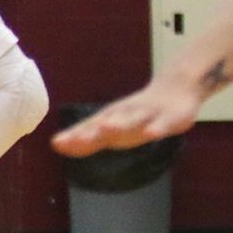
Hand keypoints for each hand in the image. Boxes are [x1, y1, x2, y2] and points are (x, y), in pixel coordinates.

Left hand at [51, 79, 201, 156]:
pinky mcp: (170, 117)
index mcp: (110, 119)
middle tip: (74, 139)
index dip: (74, 137)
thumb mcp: (111, 125)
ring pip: (132, 121)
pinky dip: (157, 128)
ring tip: (106, 128)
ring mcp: (147, 115)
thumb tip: (55, 144)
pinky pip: (163, 124)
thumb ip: (87, 137)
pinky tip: (151, 134)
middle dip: (91, 133)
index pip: (88, 129)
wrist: (176, 88)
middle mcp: (125, 116)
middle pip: (106, 125)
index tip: (56, 144)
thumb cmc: (137, 113)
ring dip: (119, 125)